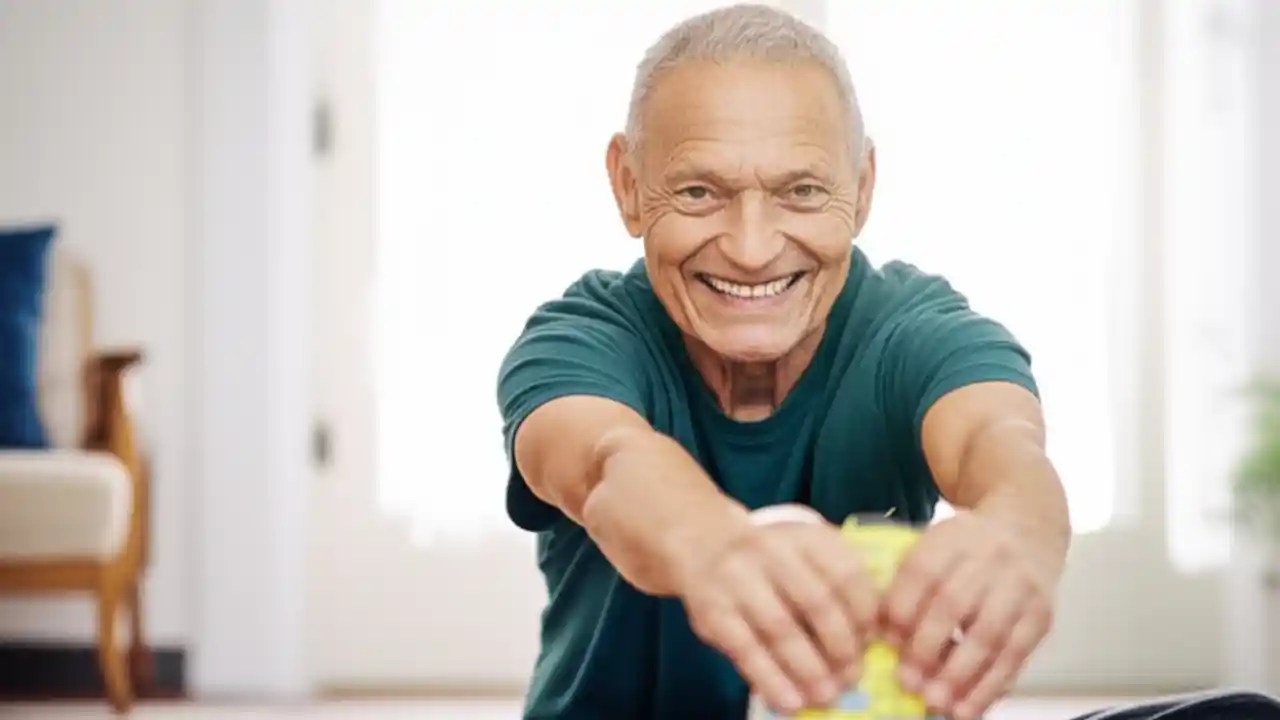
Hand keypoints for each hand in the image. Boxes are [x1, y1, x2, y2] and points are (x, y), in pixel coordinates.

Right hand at [677, 517, 879, 713]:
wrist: (702, 543)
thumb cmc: (769, 561)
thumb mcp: (804, 553)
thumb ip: (834, 585)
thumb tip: (864, 643)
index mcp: (804, 536)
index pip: (845, 573)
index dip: (864, 613)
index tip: (870, 642)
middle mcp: (771, 550)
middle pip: (816, 601)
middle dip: (840, 646)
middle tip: (851, 677)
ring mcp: (738, 579)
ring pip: (780, 629)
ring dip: (808, 669)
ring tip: (825, 696)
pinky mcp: (712, 611)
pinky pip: (746, 650)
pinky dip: (771, 679)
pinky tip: (790, 701)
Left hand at [882, 511, 1055, 719]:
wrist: (1028, 531)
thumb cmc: (966, 551)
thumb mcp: (935, 547)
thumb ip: (909, 585)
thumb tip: (884, 639)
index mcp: (950, 536)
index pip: (922, 570)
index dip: (902, 608)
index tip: (886, 643)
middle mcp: (988, 556)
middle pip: (954, 603)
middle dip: (927, 648)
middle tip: (907, 683)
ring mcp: (1020, 585)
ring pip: (989, 635)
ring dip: (961, 676)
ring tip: (938, 704)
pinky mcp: (1042, 615)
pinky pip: (1016, 655)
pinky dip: (990, 686)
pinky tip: (969, 708)